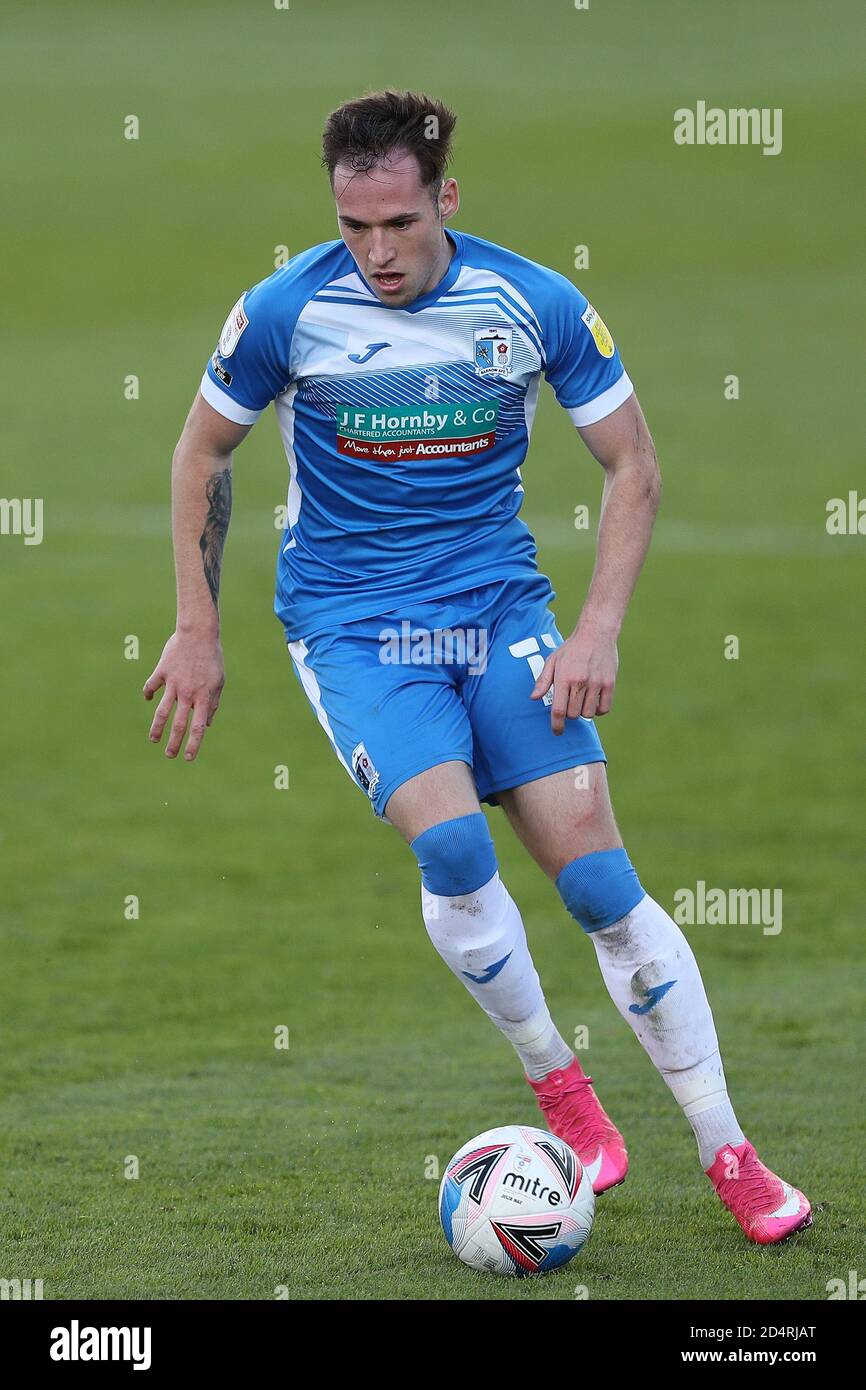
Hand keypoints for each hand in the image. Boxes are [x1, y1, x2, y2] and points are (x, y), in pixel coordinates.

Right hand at [143, 630, 224, 760]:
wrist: (198, 633)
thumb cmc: (211, 658)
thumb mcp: (218, 682)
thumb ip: (213, 704)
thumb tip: (207, 725)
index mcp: (203, 696)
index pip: (198, 727)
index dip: (193, 744)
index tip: (188, 758)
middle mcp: (187, 693)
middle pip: (178, 724)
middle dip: (173, 743)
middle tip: (169, 755)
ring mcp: (173, 683)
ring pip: (162, 711)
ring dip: (157, 728)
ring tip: (153, 740)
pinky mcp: (162, 671)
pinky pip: (152, 686)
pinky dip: (149, 693)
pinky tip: (148, 699)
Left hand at [530, 624, 618, 733]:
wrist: (596, 633)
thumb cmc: (572, 648)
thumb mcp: (553, 661)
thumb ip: (543, 681)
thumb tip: (533, 698)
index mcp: (564, 678)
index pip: (558, 710)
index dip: (556, 725)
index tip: (557, 731)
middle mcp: (580, 682)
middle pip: (574, 714)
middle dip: (570, 714)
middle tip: (570, 703)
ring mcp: (596, 683)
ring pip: (588, 713)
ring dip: (584, 711)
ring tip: (582, 700)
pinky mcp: (609, 684)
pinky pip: (604, 708)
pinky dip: (598, 709)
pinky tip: (594, 701)